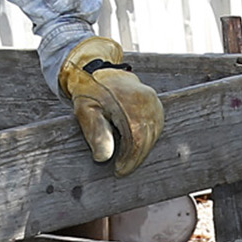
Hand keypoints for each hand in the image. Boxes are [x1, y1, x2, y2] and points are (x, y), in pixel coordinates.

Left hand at [57, 36, 165, 177]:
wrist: (98, 70)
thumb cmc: (90, 92)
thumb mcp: (85, 111)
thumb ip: (95, 132)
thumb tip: (103, 157)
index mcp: (129, 102)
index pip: (136, 138)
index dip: (129, 159)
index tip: (119, 170)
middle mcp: (146, 100)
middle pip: (147, 138)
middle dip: (136, 158)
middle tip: (123, 170)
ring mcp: (154, 101)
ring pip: (154, 134)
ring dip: (142, 151)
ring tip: (128, 161)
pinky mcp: (157, 103)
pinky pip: (156, 127)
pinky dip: (147, 141)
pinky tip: (136, 148)